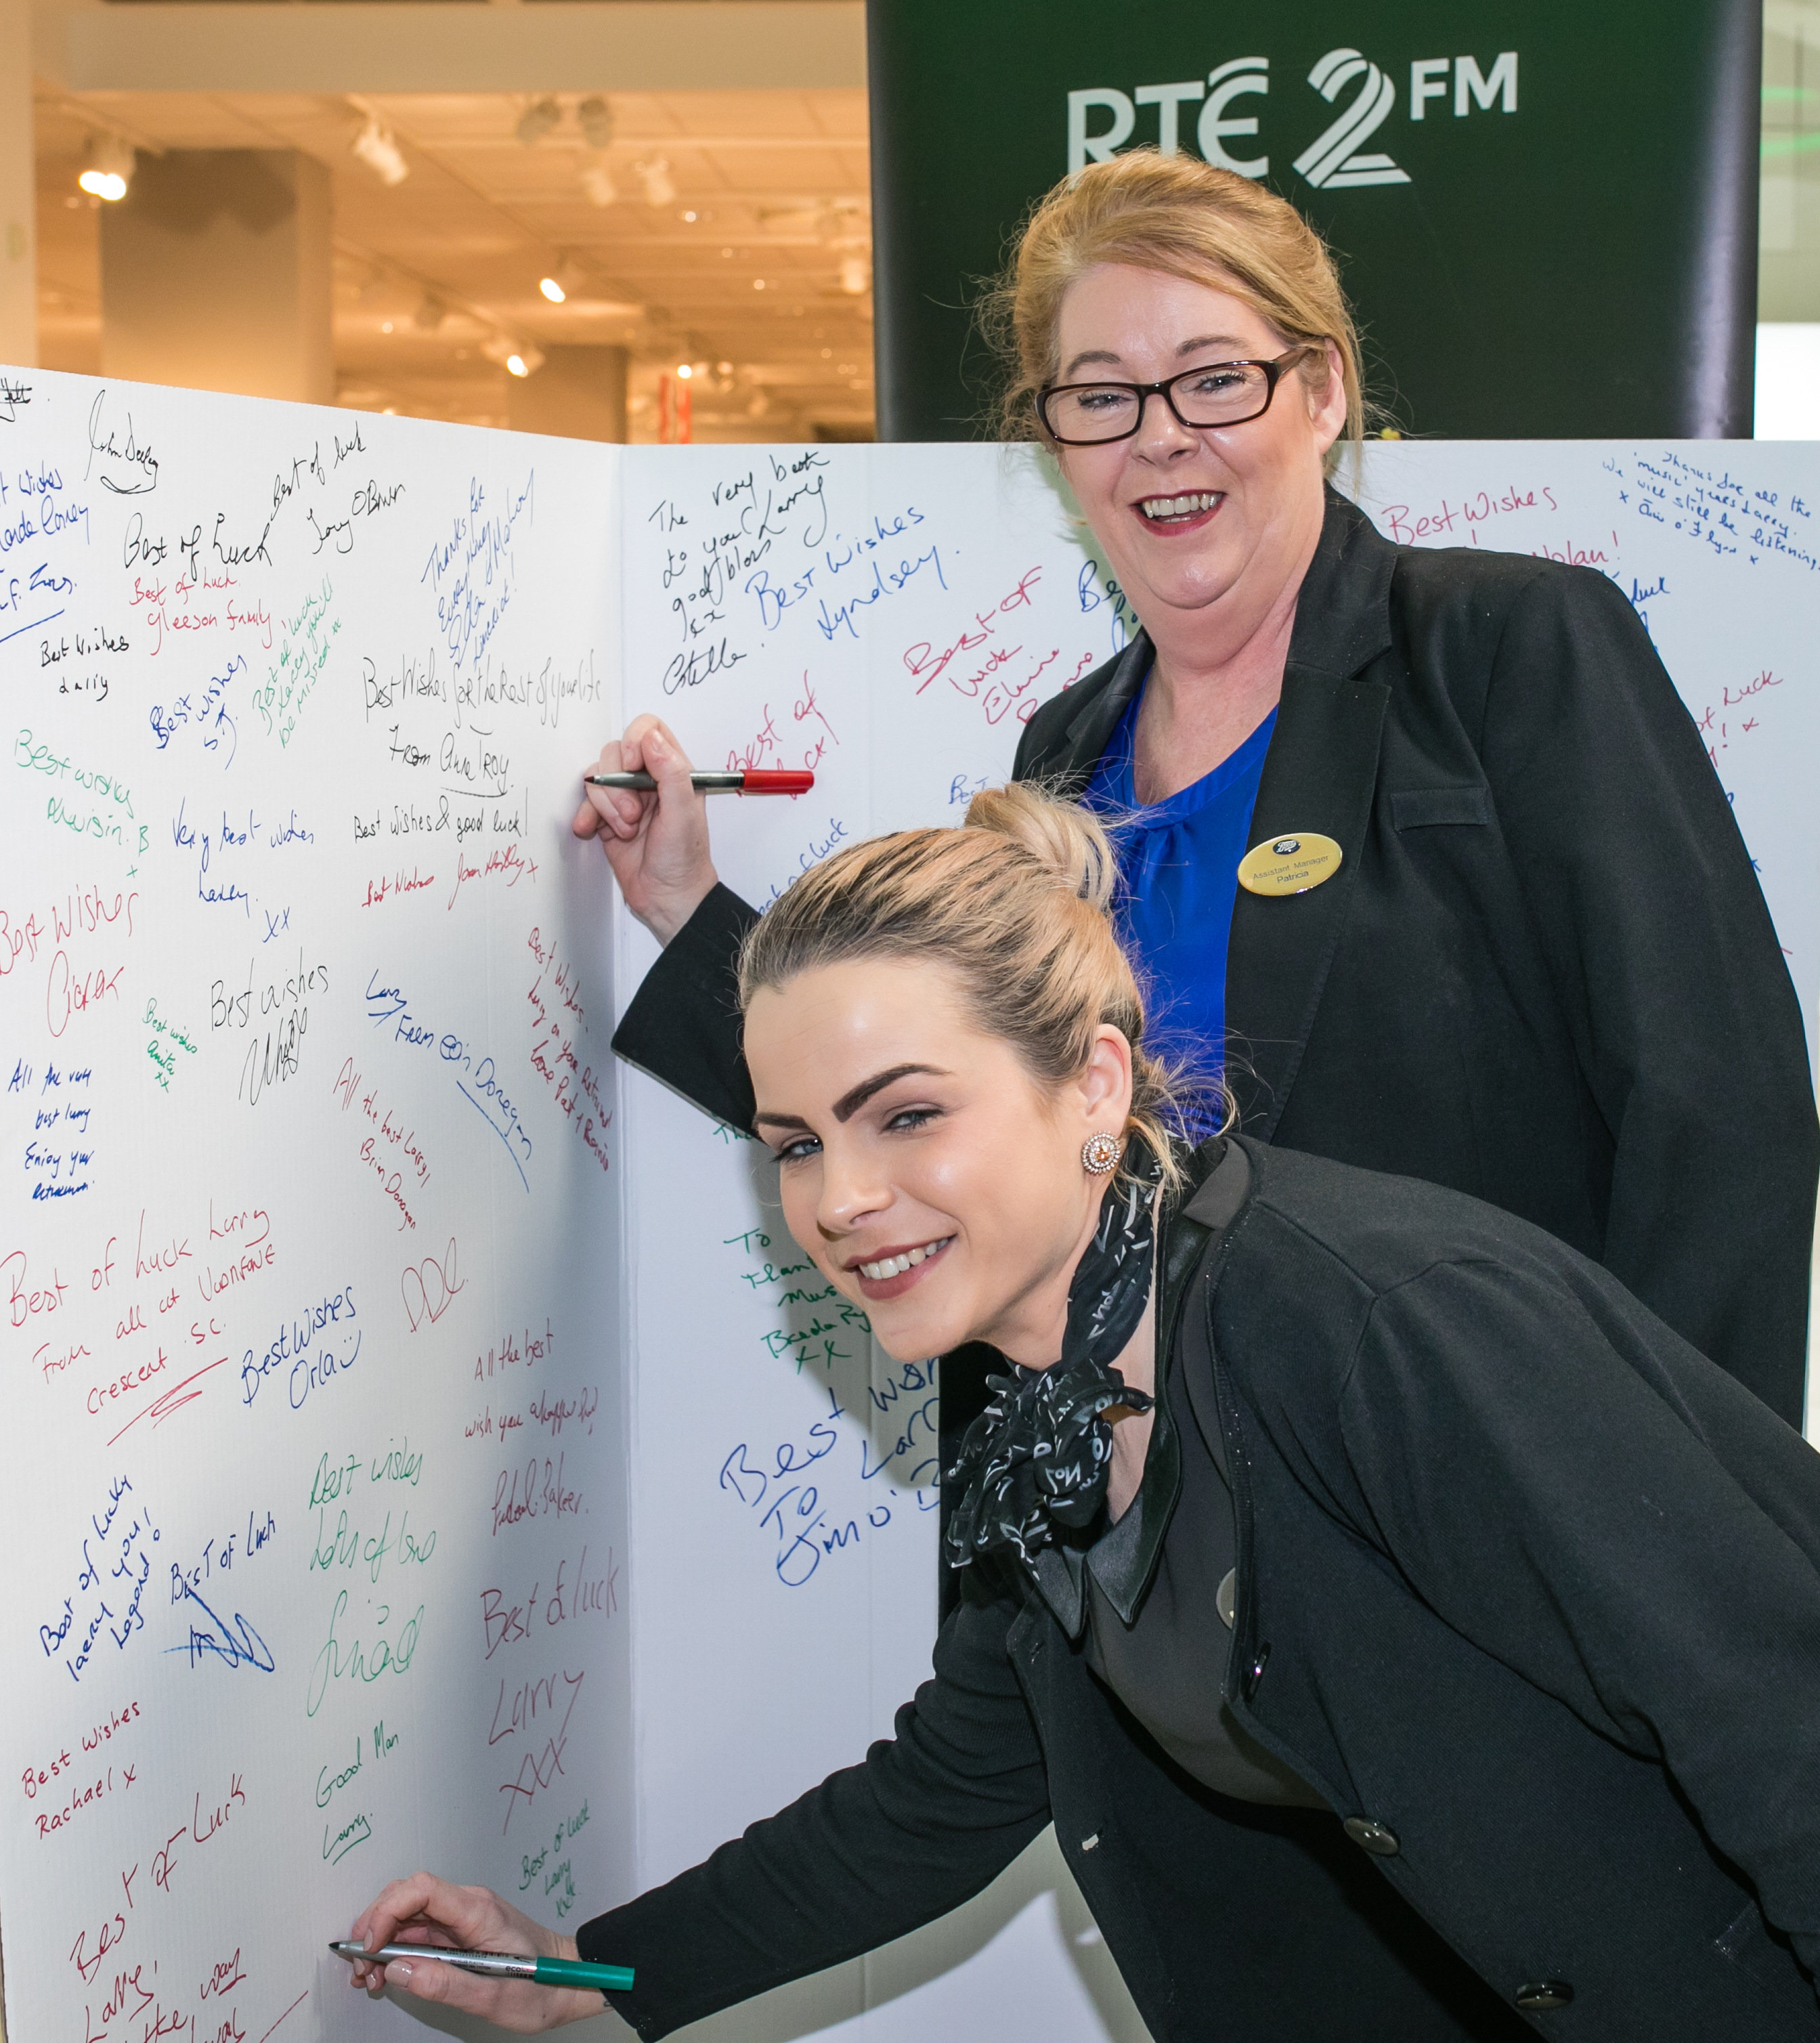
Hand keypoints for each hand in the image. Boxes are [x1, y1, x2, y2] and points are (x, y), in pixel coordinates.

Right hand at [345, 1871, 601, 2031]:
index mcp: (477, 1911)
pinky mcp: (461, 1930)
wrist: (572, 1981)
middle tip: (359, 1969)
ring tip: (367, 1977)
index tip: (370, 1946)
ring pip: (408, 1914)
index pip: (422, 1889)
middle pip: (407, 1896)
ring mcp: (463, 1916)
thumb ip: (445, 1983)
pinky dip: (396, 1949)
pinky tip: (388, 1973)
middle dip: (374, 1927)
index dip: (387, 1911)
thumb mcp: (494, 1996)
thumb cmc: (542, 1988)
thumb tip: (397, 1971)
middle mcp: (468, 1905)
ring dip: (381, 1941)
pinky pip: (420, 1930)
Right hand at [573, 715, 717, 944]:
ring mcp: (626, 797)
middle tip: (634, 816)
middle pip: (614, 751)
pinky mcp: (606, 818)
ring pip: (597, 777)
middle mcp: (648, 779)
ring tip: (625, 831)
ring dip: (605, 806)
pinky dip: (585, 816)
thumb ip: (670, 772)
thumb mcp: (683, 814)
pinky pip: (585, 802)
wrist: (666, 899)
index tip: (631, 767)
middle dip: (616, 786)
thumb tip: (649, 738)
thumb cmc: (683, 860)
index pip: (649, 729)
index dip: (633, 741)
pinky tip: (591, 833)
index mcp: (674, 770)